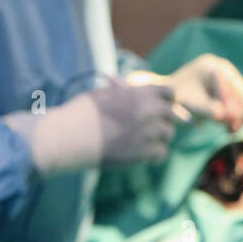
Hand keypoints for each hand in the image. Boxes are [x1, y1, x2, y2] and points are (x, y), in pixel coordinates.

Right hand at [9, 77, 183, 174]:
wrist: (70, 136)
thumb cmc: (81, 112)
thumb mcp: (102, 93)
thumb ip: (120, 91)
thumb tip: (124, 86)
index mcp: (141, 92)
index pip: (170, 92)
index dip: (167, 99)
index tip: (163, 106)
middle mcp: (150, 110)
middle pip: (173, 115)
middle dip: (165, 119)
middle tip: (155, 126)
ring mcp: (149, 132)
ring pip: (168, 134)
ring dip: (159, 137)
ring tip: (146, 141)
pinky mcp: (144, 153)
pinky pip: (162, 153)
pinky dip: (155, 155)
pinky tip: (144, 155)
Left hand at [132, 54, 242, 129]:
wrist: (168, 95)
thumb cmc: (177, 99)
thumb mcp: (192, 105)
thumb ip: (208, 109)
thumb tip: (224, 115)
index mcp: (213, 68)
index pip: (233, 90)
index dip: (234, 110)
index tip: (231, 127)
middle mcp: (223, 67)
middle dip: (239, 113)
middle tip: (233, 131)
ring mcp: (227, 74)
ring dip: (239, 115)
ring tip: (230, 131)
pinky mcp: (227, 84)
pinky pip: (239, 100)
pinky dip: (236, 113)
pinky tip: (229, 127)